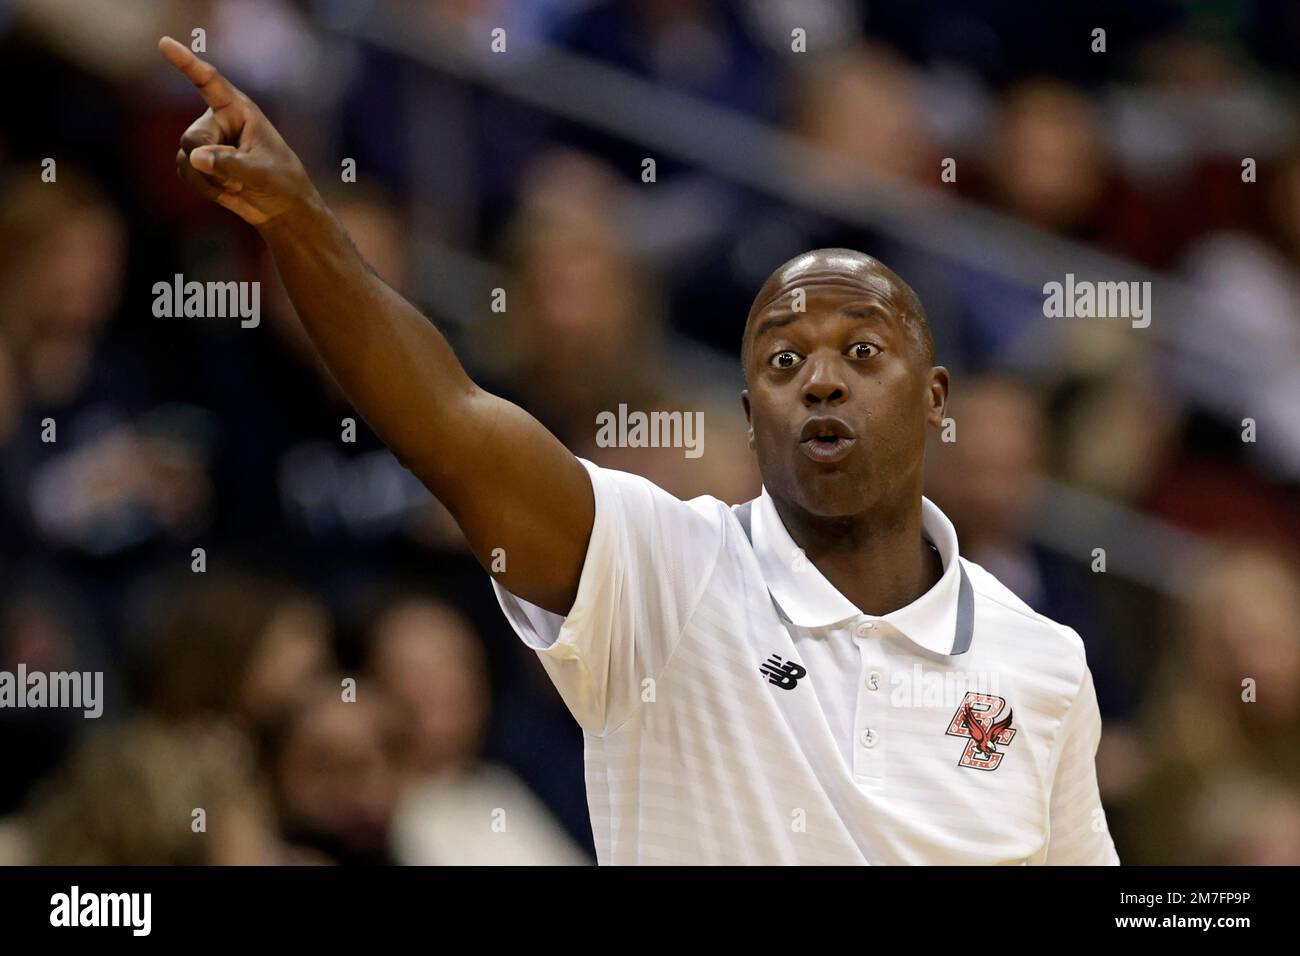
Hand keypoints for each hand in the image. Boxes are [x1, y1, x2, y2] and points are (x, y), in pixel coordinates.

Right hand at [159, 36, 314, 226]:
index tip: (165, 43)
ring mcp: (206, 141)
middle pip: (193, 138)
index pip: (209, 82)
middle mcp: (218, 121)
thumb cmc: (281, 180)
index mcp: (238, 110)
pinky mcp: (198, 161)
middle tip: (238, 177)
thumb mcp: (261, 171)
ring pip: (186, 157)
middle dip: (209, 162)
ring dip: (210, 179)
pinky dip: (205, 187)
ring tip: (238, 183)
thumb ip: (229, 163)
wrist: (281, 206)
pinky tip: (227, 190)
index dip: (187, 63)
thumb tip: (195, 158)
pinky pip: (185, 171)